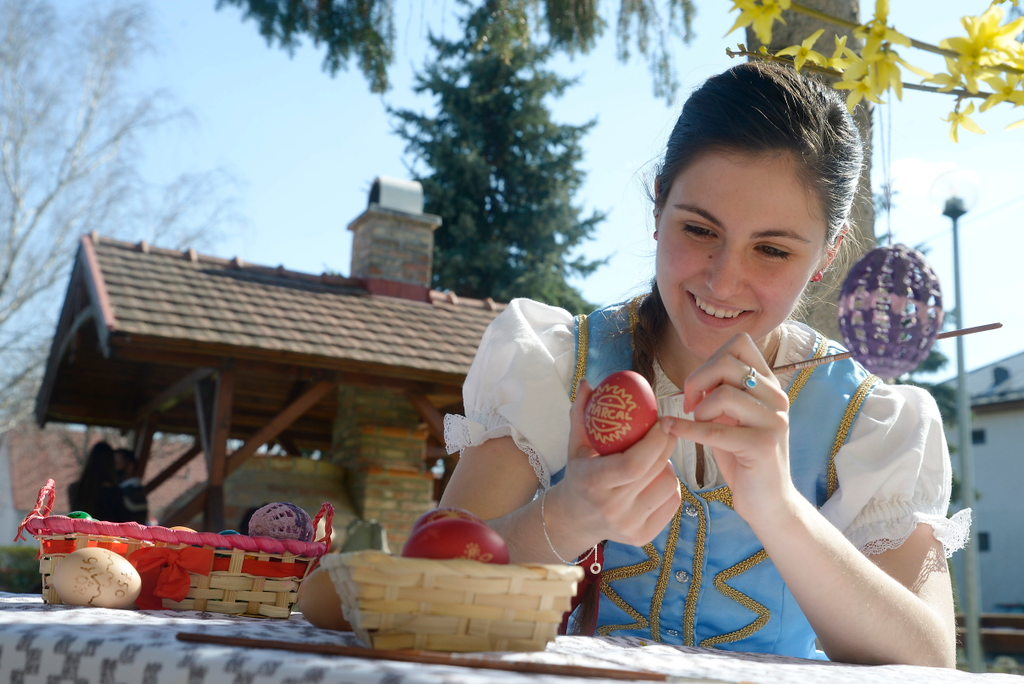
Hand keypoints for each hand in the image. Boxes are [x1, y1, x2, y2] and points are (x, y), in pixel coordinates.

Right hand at [551, 379, 681, 547]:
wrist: (576, 519)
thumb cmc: (579, 473)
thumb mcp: (576, 444)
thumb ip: (581, 413)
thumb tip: (587, 382)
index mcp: (593, 482)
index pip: (634, 463)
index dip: (655, 441)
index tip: (663, 421)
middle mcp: (611, 508)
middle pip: (655, 470)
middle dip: (666, 445)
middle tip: (667, 430)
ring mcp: (629, 526)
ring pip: (669, 485)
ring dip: (667, 466)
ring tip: (654, 459)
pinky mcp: (644, 536)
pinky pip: (673, 502)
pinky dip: (669, 486)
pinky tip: (655, 479)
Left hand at [671, 333, 800, 525]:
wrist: (770, 505)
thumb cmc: (744, 460)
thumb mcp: (734, 419)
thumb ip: (721, 394)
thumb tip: (694, 378)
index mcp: (769, 386)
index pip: (740, 344)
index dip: (711, 359)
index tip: (700, 386)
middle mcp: (776, 398)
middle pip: (727, 362)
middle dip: (697, 380)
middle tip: (690, 405)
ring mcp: (773, 421)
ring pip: (724, 394)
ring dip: (700, 410)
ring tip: (700, 426)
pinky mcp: (762, 446)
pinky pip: (716, 429)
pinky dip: (688, 428)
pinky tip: (673, 429)